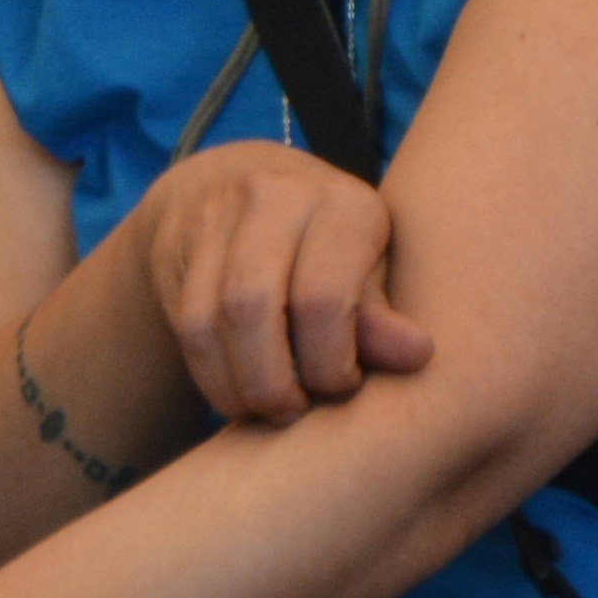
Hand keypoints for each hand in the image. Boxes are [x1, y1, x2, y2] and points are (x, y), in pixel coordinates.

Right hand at [136, 142, 435, 429]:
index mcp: (342, 203)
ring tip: (266, 410)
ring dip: (236, 385)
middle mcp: (274, 194)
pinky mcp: (178, 239)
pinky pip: (186, 324)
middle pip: (252, 307)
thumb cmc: (332, 250)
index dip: (330, 363)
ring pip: (208, 321)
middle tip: (295, 413)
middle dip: (272, 382)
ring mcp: (217, 212)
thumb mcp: (369, 275)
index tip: (344, 388)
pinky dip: (210, 375)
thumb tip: (419, 355)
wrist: (250, 184)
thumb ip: (383, 319)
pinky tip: (237, 391)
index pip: (323, 298)